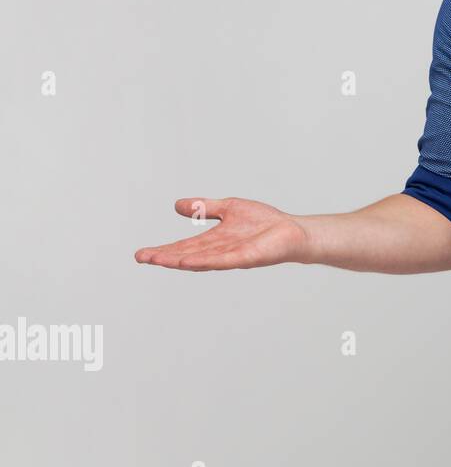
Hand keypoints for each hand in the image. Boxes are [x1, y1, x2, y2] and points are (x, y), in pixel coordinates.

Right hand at [134, 197, 311, 270]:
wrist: (293, 232)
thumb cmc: (264, 223)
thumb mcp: (229, 208)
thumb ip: (205, 207)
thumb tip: (178, 205)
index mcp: (214, 241)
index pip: (184, 246)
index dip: (164, 250)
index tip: (142, 254)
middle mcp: (220, 251)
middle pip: (188, 255)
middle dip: (165, 257)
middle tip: (141, 257)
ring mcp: (232, 256)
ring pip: (202, 260)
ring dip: (180, 260)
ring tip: (160, 260)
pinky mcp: (247, 258)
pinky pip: (224, 260)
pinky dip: (206, 261)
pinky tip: (190, 262)